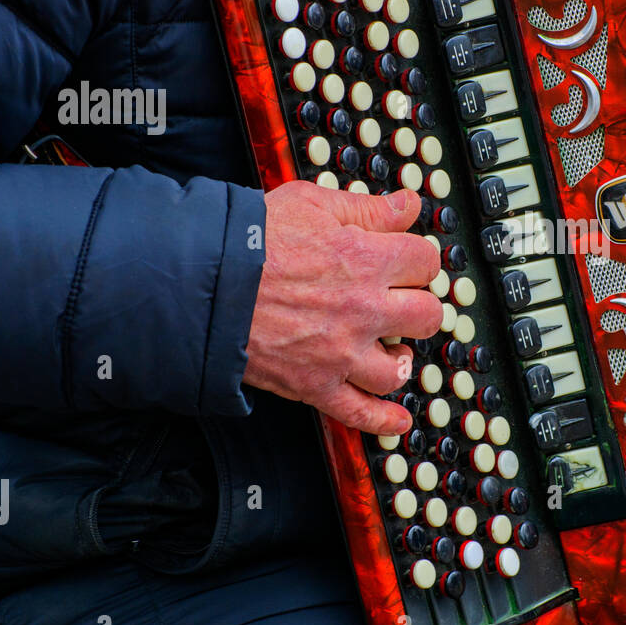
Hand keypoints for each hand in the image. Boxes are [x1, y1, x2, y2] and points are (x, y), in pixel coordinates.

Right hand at [243, 182, 441, 435]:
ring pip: (399, 367)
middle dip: (418, 306)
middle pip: (426, 315)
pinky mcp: (314, 384)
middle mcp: (363, 309)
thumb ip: (366, 208)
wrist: (199, 282)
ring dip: (400, 358)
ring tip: (390, 349)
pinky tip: (397, 420)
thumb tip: (408, 204)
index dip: (418, 261)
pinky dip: (382, 421)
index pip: (425, 263)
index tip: (407, 263)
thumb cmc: (248, 240)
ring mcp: (341, 352)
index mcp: (366, 260)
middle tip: (402, 303)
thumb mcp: (310, 203)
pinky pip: (358, 412)